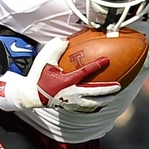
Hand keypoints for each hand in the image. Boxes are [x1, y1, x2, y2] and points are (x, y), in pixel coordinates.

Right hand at [0, 37, 120, 111]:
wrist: (30, 95)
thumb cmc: (38, 75)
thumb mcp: (44, 59)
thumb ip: (55, 48)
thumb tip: (66, 40)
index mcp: (66, 80)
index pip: (85, 72)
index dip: (97, 66)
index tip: (107, 60)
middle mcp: (71, 93)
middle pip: (94, 92)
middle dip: (107, 89)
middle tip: (118, 86)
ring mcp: (71, 102)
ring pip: (91, 103)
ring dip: (103, 100)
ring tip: (113, 97)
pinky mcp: (69, 107)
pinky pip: (85, 108)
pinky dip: (94, 106)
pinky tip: (100, 105)